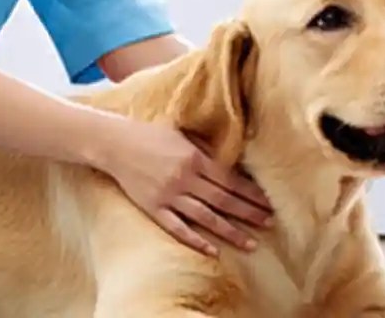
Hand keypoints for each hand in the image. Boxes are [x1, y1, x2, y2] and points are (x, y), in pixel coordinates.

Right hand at [96, 119, 273, 256]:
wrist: (114, 144)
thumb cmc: (149, 134)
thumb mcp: (181, 133)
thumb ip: (204, 148)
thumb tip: (230, 160)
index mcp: (194, 158)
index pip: (230, 180)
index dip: (251, 193)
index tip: (269, 203)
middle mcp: (184, 178)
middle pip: (223, 200)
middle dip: (249, 213)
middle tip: (270, 223)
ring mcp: (168, 195)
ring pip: (206, 218)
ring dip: (230, 231)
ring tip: (251, 243)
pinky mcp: (153, 208)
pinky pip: (177, 228)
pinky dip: (195, 240)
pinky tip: (213, 251)